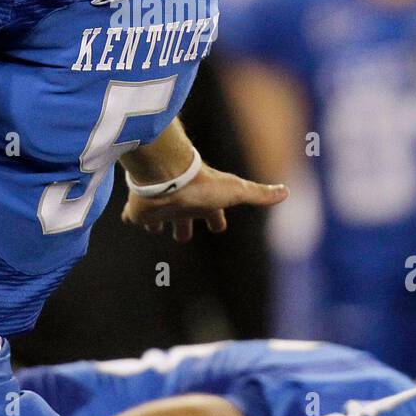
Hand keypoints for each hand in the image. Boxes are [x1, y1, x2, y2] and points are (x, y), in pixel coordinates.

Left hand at [120, 162, 286, 242]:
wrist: (167, 176)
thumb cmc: (202, 184)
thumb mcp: (235, 191)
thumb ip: (259, 193)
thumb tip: (287, 190)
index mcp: (203, 203)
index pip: (213, 214)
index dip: (216, 220)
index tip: (218, 226)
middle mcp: (181, 205)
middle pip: (184, 219)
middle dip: (184, 228)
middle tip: (182, 238)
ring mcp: (160, 207)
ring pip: (158, 218)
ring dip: (156, 223)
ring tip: (154, 229)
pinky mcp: (140, 210)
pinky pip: (132, 215)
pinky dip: (130, 217)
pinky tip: (128, 219)